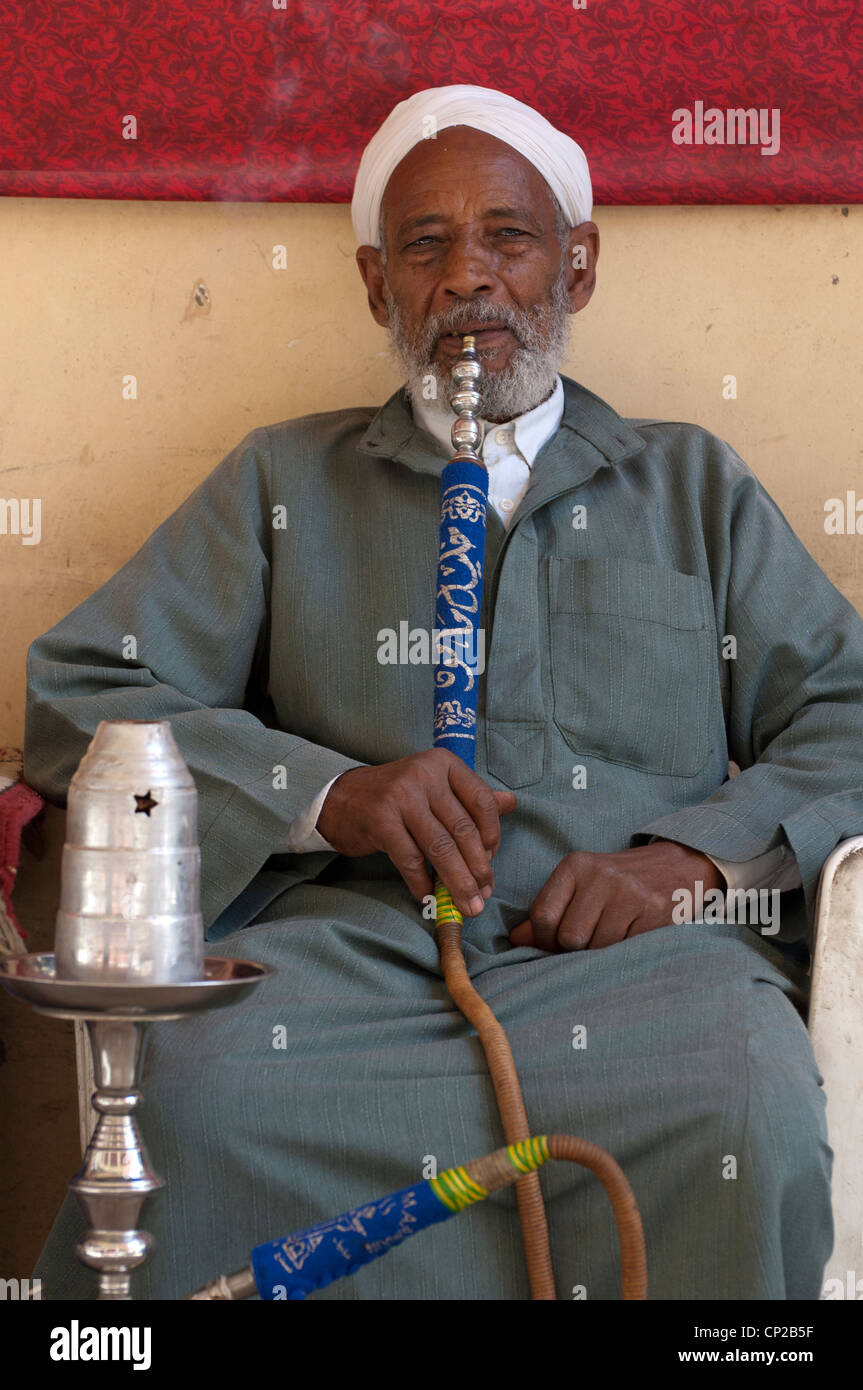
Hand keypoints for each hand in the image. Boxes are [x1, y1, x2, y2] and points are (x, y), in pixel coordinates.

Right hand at [316, 749, 516, 917]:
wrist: (341, 799)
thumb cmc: (396, 797)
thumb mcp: (435, 787)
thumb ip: (472, 795)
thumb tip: (512, 802)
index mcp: (443, 764)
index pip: (482, 801)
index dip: (492, 836)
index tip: (491, 861)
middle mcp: (424, 774)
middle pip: (462, 829)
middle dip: (478, 868)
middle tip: (484, 895)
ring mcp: (401, 796)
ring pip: (440, 848)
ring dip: (457, 882)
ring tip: (468, 905)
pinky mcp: (381, 819)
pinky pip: (410, 859)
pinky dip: (422, 883)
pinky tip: (428, 897)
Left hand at [508, 842, 725, 952]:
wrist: (676, 867)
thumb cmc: (618, 883)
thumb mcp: (580, 885)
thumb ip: (549, 909)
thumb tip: (516, 940)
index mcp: (575, 865)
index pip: (542, 914)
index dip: (543, 940)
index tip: (554, 946)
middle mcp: (600, 875)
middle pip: (569, 937)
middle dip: (573, 951)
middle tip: (587, 945)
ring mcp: (629, 892)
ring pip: (596, 947)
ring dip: (599, 954)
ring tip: (610, 939)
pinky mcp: (653, 911)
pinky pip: (624, 949)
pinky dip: (622, 952)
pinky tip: (630, 937)